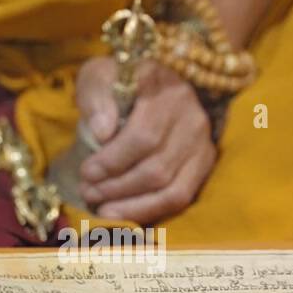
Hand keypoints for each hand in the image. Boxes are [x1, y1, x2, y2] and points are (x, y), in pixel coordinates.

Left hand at [75, 56, 215, 223]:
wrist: (145, 85)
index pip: (143, 135)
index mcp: (164, 86)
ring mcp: (202, 139)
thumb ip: (95, 97)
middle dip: (116, 187)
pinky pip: (182, 196)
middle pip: (156, 167)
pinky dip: (150, 210)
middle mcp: (191, 112)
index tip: (86, 172)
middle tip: (87, 192)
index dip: (113, 161)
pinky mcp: (205, 161)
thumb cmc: (116, 84)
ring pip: (170, 187)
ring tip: (101, 207)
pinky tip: (124, 215)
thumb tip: (103, 133)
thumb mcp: (97, 77)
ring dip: (131, 204)